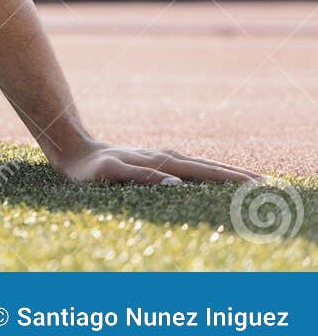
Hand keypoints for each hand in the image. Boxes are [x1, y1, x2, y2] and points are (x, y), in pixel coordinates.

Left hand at [52, 138, 260, 184]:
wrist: (72, 150)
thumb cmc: (88, 168)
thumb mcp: (110, 174)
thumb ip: (142, 176)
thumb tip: (176, 183)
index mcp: (160, 162)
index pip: (202, 171)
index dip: (228, 178)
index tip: (253, 185)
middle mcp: (164, 157)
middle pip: (206, 167)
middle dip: (234, 175)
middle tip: (263, 184)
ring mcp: (159, 157)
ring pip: (198, 165)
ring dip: (223, 172)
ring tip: (246, 181)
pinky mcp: (153, 161)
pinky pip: (187, 167)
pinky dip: (205, 172)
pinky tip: (211, 177)